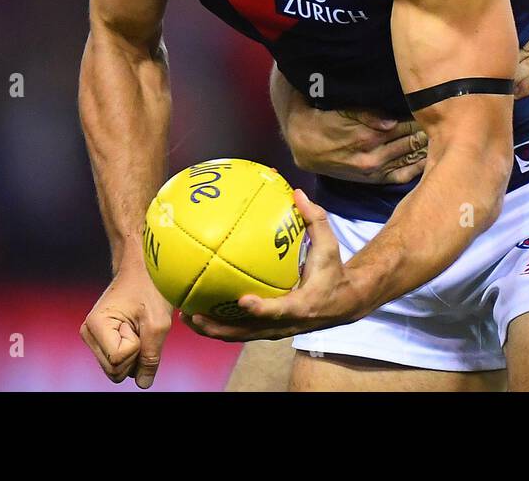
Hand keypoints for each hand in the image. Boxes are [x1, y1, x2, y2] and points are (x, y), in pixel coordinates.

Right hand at [80, 256, 173, 388]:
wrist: (144, 269)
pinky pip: (119, 361)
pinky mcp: (101, 340)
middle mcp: (88, 333)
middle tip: (140, 324)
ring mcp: (93, 338)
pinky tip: (134, 329)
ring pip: (117, 369)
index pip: (119, 359)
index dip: (138, 346)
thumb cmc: (151, 289)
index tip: (139, 321)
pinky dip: (132, 350)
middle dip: (136, 352)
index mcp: (95, 326)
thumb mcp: (158, 323)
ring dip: (135, 352)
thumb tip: (143, 384)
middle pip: (115, 370)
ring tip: (137, 325)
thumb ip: (151, 357)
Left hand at [183, 190, 364, 340]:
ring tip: (185, 316)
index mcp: (302, 305)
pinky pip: (240, 329)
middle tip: (193, 314)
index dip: (261, 308)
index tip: (243, 300)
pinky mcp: (268, 328)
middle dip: (218, 326)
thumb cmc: (333, 271)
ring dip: (211, 329)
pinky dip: (219, 323)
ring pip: (239, 335)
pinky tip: (199, 309)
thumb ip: (315, 219)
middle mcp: (285, 323)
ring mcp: (275, 329)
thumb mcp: (329, 246)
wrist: (343, 302)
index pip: (280, 310)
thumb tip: (297, 193)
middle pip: (247, 331)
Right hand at [287, 101, 428, 184]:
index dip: (421, 118)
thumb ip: (367, 115)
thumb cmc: (324, 120)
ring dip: (424, 150)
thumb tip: (391, 121)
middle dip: (428, 134)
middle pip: (410, 143)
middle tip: (445, 125)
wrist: (304, 146)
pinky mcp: (372, 178)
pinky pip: (399, 176)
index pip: (405, 126)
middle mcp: (374, 156)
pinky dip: (415, 169)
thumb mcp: (342, 111)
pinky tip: (427, 161)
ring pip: (408, 160)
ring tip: (442, 140)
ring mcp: (374, 170)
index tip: (436, 112)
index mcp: (369, 136)